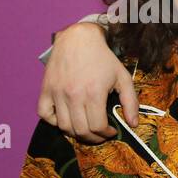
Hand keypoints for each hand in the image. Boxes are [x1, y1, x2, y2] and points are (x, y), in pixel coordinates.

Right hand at [39, 21, 137, 142]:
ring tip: (86, 129)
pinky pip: (44, 114)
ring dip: (76, 133)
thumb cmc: (103, 59)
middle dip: (93, 138)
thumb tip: (133, 124)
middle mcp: (73, 95)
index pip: (97, 127)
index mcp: (93, 93)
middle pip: (80, 130)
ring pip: (63, 126)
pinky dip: (54, 122)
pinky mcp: (45, 89)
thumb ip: (130, 102)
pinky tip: (66, 119)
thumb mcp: (123, 77)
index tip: (111, 131)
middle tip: (100, 134)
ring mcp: (57, 93)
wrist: (78, 39)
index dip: (106, 134)